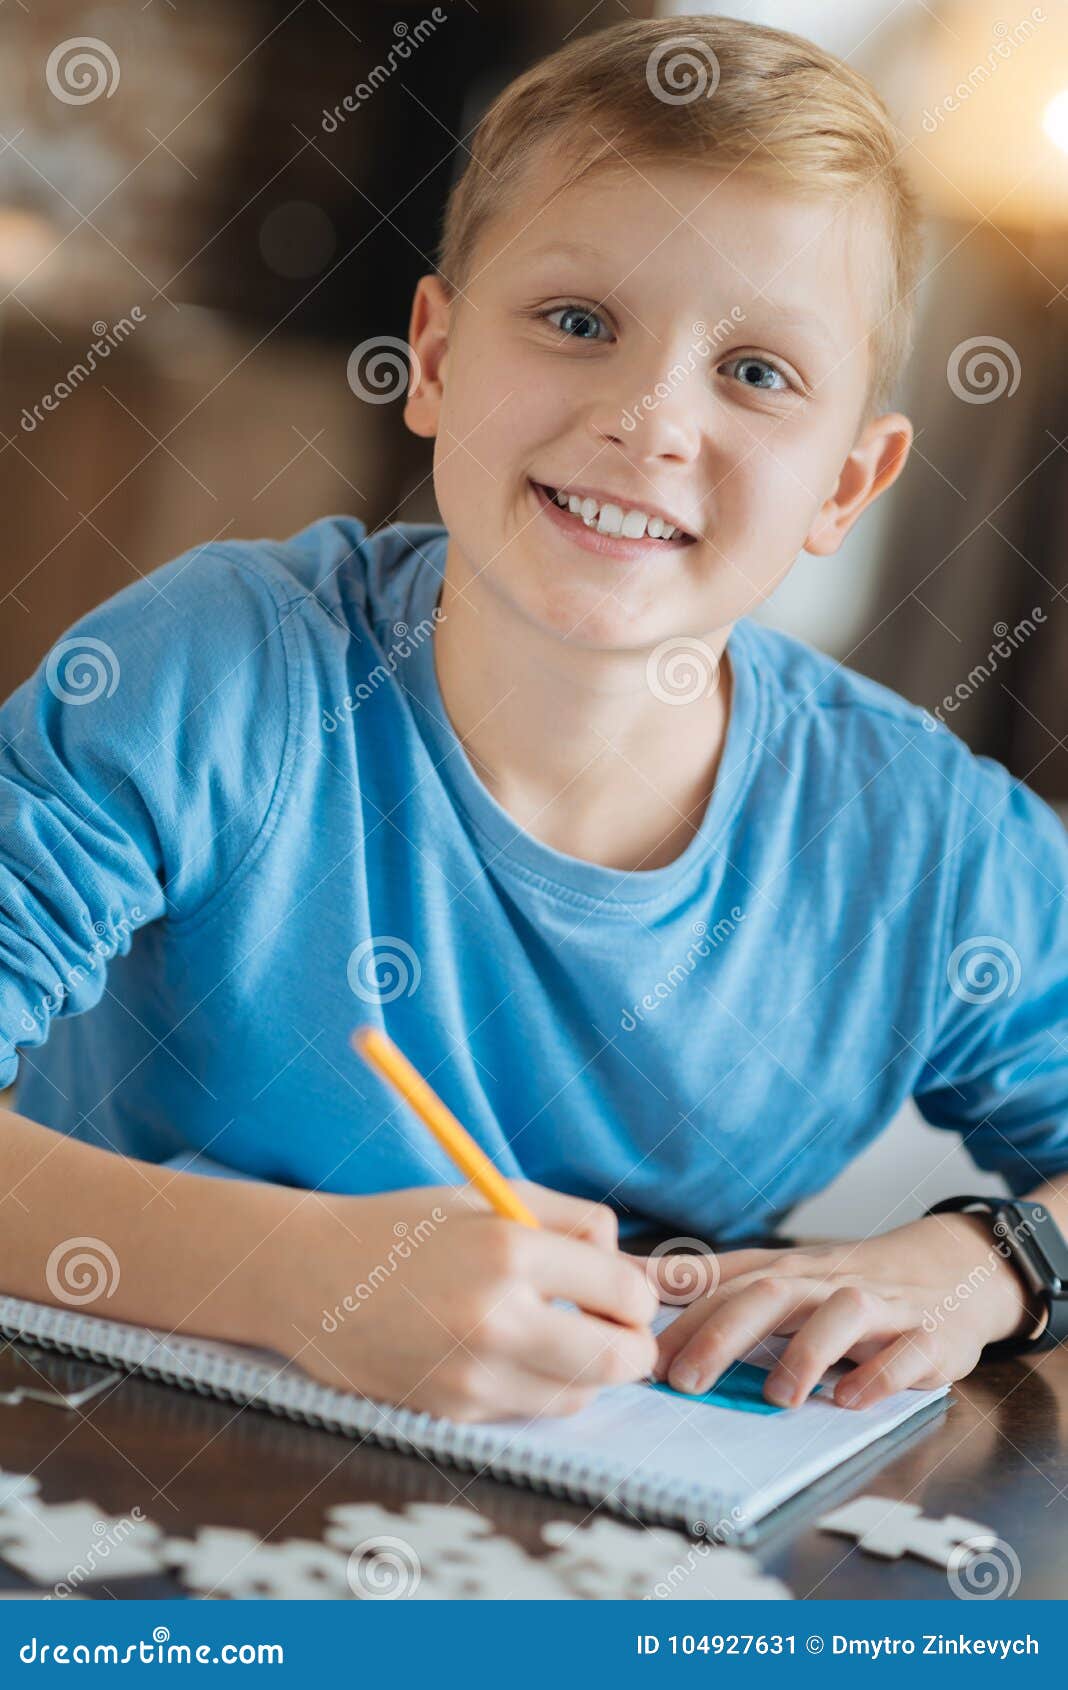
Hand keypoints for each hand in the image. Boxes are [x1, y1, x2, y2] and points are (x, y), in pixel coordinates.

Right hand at [271, 1181, 657, 1420]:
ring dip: (585, 1370)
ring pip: (582, 1395)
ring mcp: (473, 1375)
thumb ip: (575, 1221)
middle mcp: (496, 1317)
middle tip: (610, 1325)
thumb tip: (631, 1267)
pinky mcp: (453, 1414)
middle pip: (621, 1361)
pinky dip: (537, 1387)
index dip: (635, 1296)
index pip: (626, 1295)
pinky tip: (507, 1353)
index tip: (619, 1291)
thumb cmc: (407, 1229)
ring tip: (550, 1333)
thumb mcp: (492, 1197)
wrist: (310, 1278)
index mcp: (509, 1250)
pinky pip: (531, 1412)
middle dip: (630, 1345)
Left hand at [644, 1212, 1039, 1410]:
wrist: (950, 1271)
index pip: (724, 1285)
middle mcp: (826, 1283)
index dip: (680, 1318)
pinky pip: (908, 1350)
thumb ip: (707, 1283)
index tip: (639, 1355)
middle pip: (770, 1292)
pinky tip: (852, 1398)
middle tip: (684, 1380)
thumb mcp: (776, 1276)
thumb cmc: (844, 1285)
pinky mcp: (928, 1336)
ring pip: (841, 1312)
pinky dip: (880, 1373)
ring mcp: (880, 1307)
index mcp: (785, 1272)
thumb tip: (624, 1278)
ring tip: (777, 1396)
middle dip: (722, 1334)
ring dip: (805, 1351)